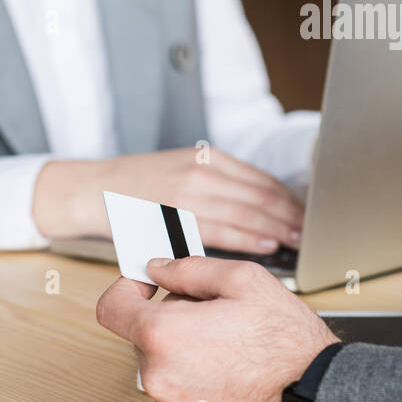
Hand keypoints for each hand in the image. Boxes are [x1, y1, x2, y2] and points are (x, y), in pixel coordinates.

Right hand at [34, 147, 304, 253]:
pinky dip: (249, 238)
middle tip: (309, 231)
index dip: (287, 198)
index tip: (304, 213)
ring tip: (295, 240)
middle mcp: (203, 171)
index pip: (261, 179)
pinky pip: (223, 230)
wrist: (93, 191)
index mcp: (208, 158)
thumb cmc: (138, 186)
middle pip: (260, 195)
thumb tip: (258, 205)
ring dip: (276, 228)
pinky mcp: (177, 217)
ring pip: (247, 212)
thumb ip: (218, 183)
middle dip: (289, 214)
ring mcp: (190, 193)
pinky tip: (267, 244)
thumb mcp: (183, 169)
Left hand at [95, 257, 339, 401]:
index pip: (111, 308)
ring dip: (185, 356)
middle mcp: (159, 377)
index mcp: (164, 333)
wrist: (317, 397)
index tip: (145, 286)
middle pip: (144, 338)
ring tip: (229, 351)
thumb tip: (160, 268)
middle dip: (171, 322)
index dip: (126, 289)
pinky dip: (196, 388)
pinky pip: (178, 401)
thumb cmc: (287, 344)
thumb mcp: (244, 280)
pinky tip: (230, 379)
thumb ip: (190, 269)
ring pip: (163, 370)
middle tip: (212, 317)